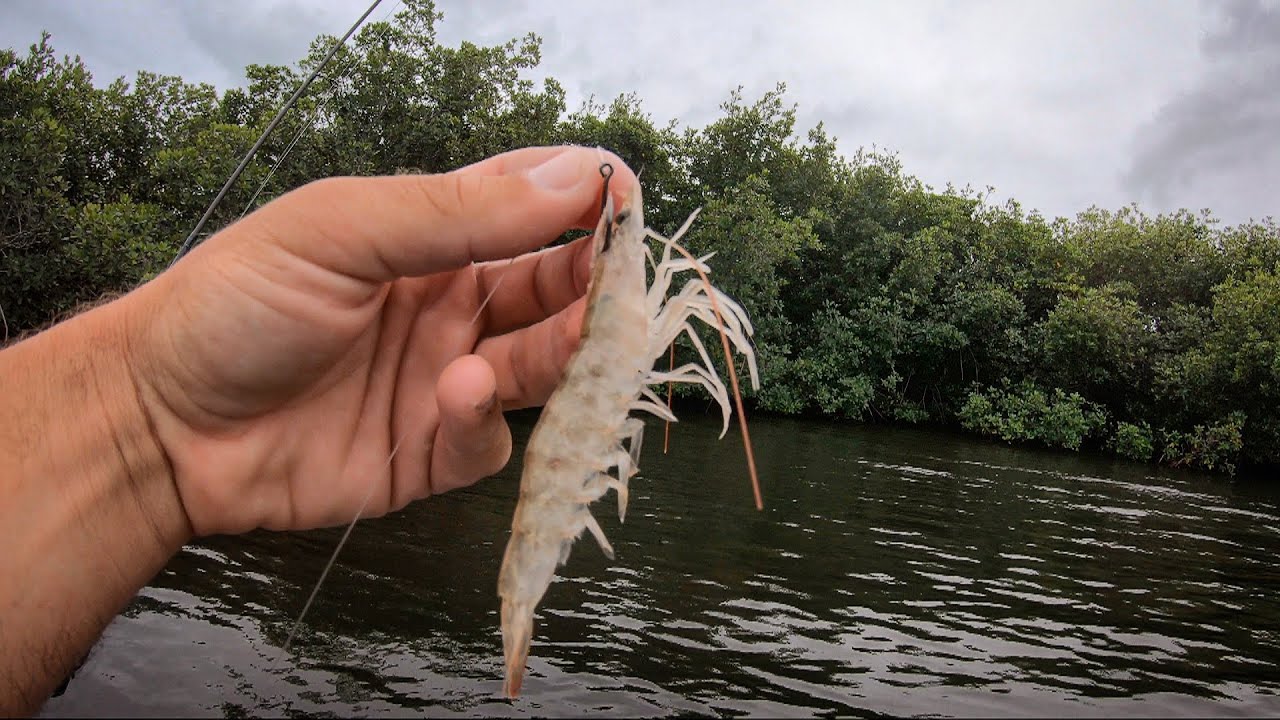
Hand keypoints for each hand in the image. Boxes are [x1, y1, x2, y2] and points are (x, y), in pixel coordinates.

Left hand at [128, 146, 637, 535]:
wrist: (159, 426)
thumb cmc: (232, 307)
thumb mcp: (338, 232)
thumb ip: (454, 211)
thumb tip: (567, 177)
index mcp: (431, 237)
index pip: (531, 203)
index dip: (584, 197)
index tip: (623, 200)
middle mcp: (452, 305)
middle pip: (557, 289)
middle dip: (596, 286)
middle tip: (617, 290)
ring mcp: (446, 380)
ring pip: (544, 367)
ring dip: (564, 354)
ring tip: (567, 344)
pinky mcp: (431, 453)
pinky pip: (491, 441)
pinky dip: (488, 420)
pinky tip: (459, 396)